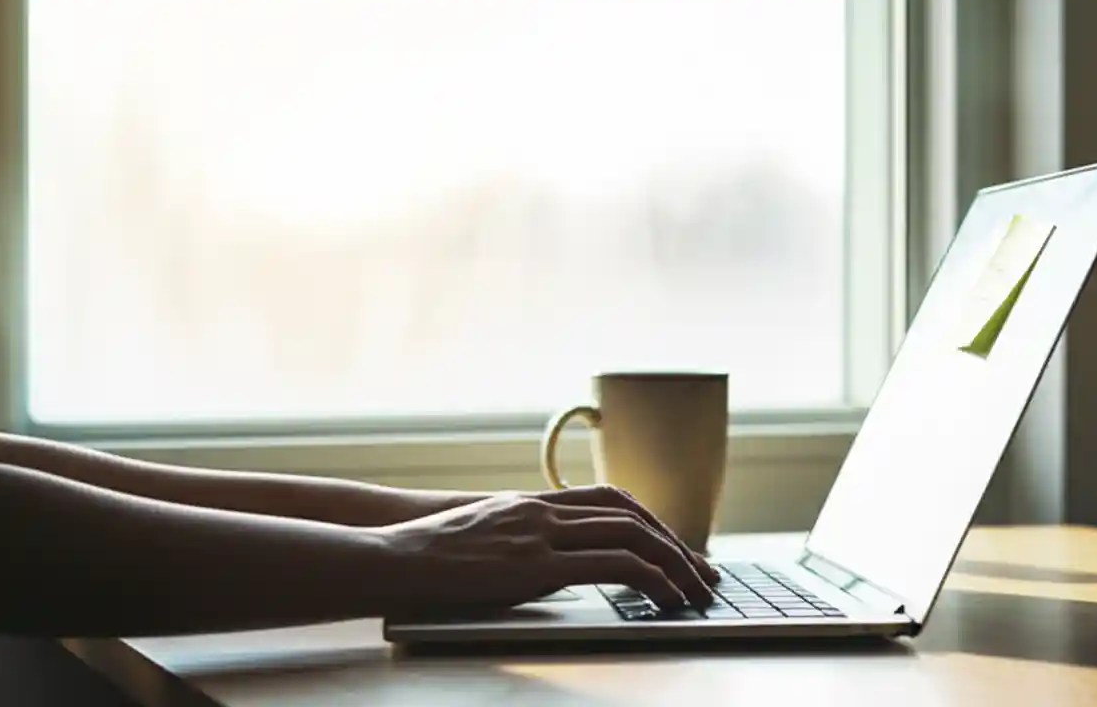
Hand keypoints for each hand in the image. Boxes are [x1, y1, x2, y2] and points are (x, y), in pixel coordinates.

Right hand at [371, 486, 716, 614]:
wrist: (392, 556)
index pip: (611, 500)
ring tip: (696, 590)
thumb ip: (528, 544)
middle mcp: (544, 511)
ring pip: (631, 535)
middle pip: (631, 515)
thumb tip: (560, 567)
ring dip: (674, 561)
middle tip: (704, 572)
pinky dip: (651, 577)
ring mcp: (541, 534)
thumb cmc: (430, 556)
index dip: (651, 521)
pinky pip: (612, 565)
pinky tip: (666, 596)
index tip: (675, 547)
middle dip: (675, 543)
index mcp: (534, 504)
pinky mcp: (536, 565)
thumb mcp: (487, 540)